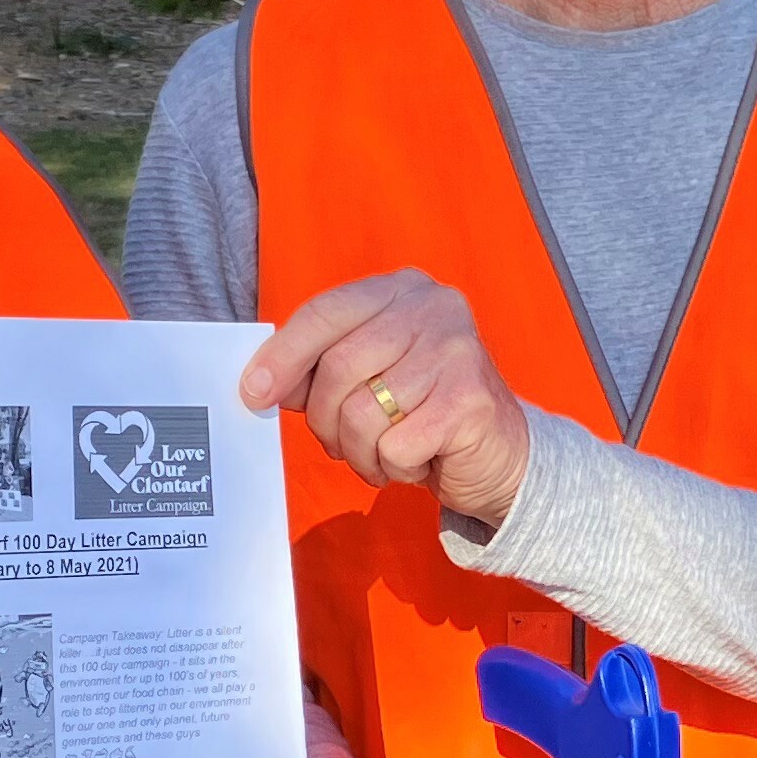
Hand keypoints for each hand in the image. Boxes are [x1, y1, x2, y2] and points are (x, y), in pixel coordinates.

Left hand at [245, 272, 532, 525]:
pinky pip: (395, 445)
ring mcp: (456, 352)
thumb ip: (321, 368)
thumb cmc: (424, 412)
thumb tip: (261, 382)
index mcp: (401, 289)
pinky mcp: (470, 400)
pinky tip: (417, 460)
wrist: (502, 455)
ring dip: (362, 452)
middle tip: (341, 443)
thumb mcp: (370, 375)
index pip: (325, 312)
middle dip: (325, 420)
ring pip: (362, 413)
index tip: (254, 392)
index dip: (283, 355)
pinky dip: (395, 467)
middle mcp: (433, 308)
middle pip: (338, 366)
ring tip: (384, 454)